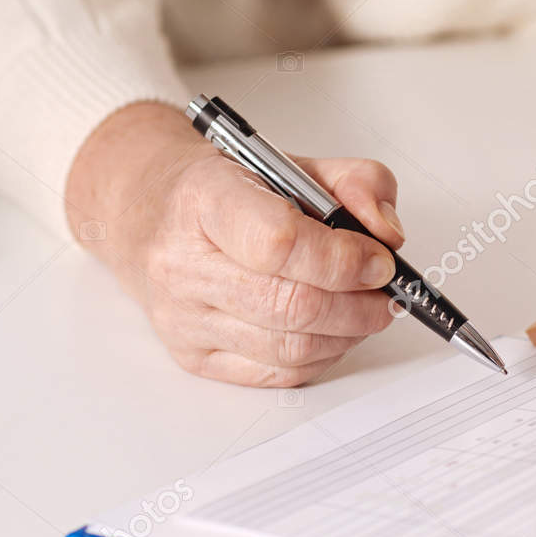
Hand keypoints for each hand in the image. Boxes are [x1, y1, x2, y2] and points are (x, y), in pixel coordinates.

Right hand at [65, 102, 403, 386]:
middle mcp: (183, 264)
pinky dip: (319, 358)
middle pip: (291, 305)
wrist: (148, 214)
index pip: (280, 243)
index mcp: (205, 200)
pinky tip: (332, 332)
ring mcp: (183, 318)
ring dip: (346, 335)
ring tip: (365, 311)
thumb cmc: (221, 191)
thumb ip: (356, 183)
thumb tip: (388, 234)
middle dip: (358, 305)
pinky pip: (275, 374)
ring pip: (289, 349)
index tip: (377, 259)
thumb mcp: (290, 162)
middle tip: (385, 294)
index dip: (343, 259)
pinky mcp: (193, 357)